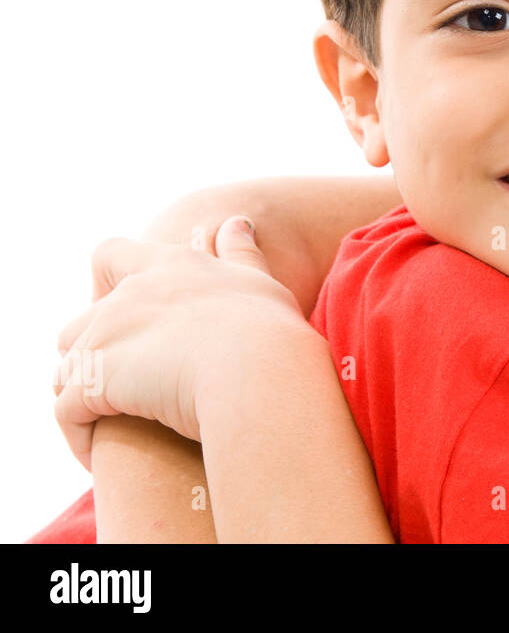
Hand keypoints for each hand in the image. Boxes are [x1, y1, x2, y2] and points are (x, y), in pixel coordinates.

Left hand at [52, 216, 308, 470]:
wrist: (261, 369)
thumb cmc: (273, 330)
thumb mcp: (259, 282)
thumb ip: (240, 254)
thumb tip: (233, 223)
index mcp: (170, 266)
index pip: (111, 255)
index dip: (107, 285)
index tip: (131, 318)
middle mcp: (130, 294)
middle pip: (82, 320)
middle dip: (94, 352)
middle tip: (131, 385)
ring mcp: (107, 336)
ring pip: (69, 366)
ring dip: (83, 393)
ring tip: (114, 422)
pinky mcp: (95, 383)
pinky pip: (68, 414)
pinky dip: (79, 436)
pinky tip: (103, 453)